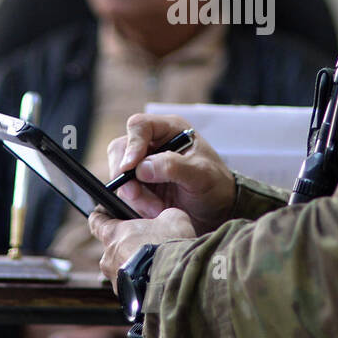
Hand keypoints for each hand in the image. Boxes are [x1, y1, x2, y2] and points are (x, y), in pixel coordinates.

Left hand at [88, 205, 195, 287]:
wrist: (173, 278)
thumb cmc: (168, 245)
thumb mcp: (172, 219)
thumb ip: (163, 217)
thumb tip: (166, 219)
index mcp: (113, 233)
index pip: (96, 221)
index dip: (100, 216)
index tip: (103, 214)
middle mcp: (108, 257)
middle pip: (112, 247)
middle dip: (128, 245)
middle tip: (147, 242)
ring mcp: (114, 279)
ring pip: (121, 268)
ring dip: (133, 265)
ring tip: (155, 264)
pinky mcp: (124, 296)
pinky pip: (130, 285)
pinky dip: (140, 281)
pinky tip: (156, 278)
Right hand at [106, 113, 235, 233]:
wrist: (217, 211)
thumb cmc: (215, 186)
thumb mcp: (202, 175)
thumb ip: (174, 167)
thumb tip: (142, 168)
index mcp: (170, 130)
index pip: (139, 126)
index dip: (131, 145)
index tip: (130, 168)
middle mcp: (153, 143)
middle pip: (121, 149)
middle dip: (126, 175)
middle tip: (137, 195)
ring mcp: (144, 164)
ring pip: (120, 174)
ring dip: (134, 195)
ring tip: (157, 208)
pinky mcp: (140, 184)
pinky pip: (125, 191)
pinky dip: (136, 204)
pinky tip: (154, 210)